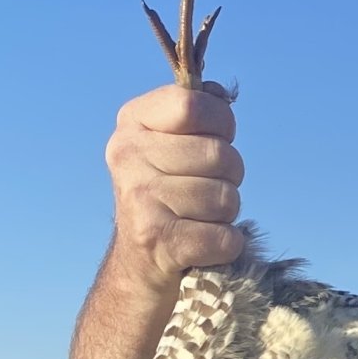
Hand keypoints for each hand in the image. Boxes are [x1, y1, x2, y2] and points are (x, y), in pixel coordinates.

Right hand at [103, 80, 245, 294]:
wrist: (138, 264)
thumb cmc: (168, 194)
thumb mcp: (171, 143)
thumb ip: (196, 111)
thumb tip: (220, 94)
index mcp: (132, 122)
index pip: (193, 105)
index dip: (221, 122)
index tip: (215, 138)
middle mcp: (128, 156)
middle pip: (220, 155)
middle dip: (229, 175)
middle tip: (205, 188)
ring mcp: (139, 200)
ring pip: (226, 198)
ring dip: (226, 213)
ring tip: (199, 217)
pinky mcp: (157, 242)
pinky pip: (225, 238)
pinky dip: (226, 245)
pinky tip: (202, 242)